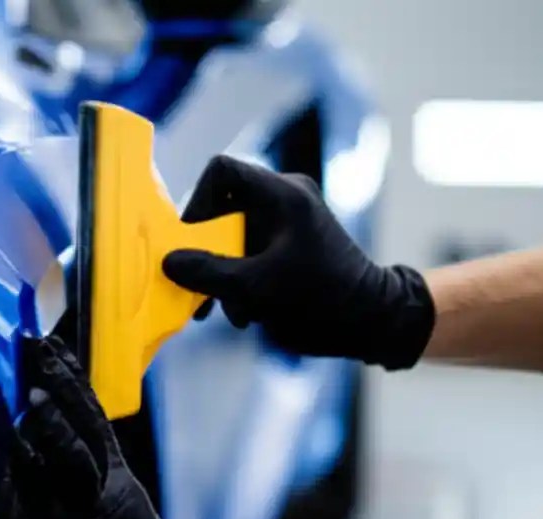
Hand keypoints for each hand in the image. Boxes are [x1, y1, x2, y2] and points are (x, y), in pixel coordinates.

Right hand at [162, 155, 434, 369]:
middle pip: (221, 209)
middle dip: (208, 253)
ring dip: (224, 276)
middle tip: (199, 287)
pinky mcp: (288, 247)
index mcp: (282, 195)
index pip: (221, 171)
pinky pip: (248, 255)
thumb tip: (168, 263)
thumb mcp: (257, 289)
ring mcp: (286, 224)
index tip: (191, 242)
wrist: (374, 323)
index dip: (197, 201)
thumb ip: (209, 274)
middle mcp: (283, 200)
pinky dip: (240, 282)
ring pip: (232, 239)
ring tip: (233, 311)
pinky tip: (246, 312)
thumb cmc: (323, 299)